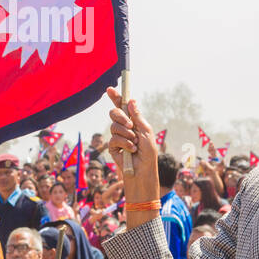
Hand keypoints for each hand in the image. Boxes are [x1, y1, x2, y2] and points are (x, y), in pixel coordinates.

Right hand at [104, 86, 157, 204]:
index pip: (123, 107)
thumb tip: (131, 100)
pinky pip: (114, 138)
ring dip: (126, 133)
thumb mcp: (146, 131)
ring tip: (134, 142)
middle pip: (114, 113)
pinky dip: (124, 143)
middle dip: (120, 117)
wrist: (143, 169)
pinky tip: (131, 149)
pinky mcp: (113, 147)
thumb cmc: (148, 152)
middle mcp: (124, 127)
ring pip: (114, 126)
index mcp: (133, 121)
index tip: (110, 89)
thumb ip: (137, 116)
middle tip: (129, 125)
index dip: (116, 98)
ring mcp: (117, 137)